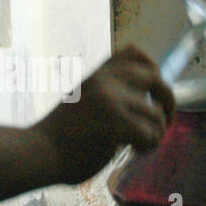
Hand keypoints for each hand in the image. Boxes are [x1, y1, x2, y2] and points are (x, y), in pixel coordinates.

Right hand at [31, 44, 175, 184]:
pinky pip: (150, 134)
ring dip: (155, 134)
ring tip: (142, 146)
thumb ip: (106, 95)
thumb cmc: (58, 136)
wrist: (37, 152)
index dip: (151, 67)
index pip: (133, 52)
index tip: (152, 90)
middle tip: (165, 122)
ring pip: (156, 114)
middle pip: (155, 78)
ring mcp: (111, 102)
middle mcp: (105, 82)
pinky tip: (136, 152)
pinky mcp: (116, 124)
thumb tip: (141, 102)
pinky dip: (149, 146)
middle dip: (168, 100)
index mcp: (97, 75)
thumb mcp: (81, 101)